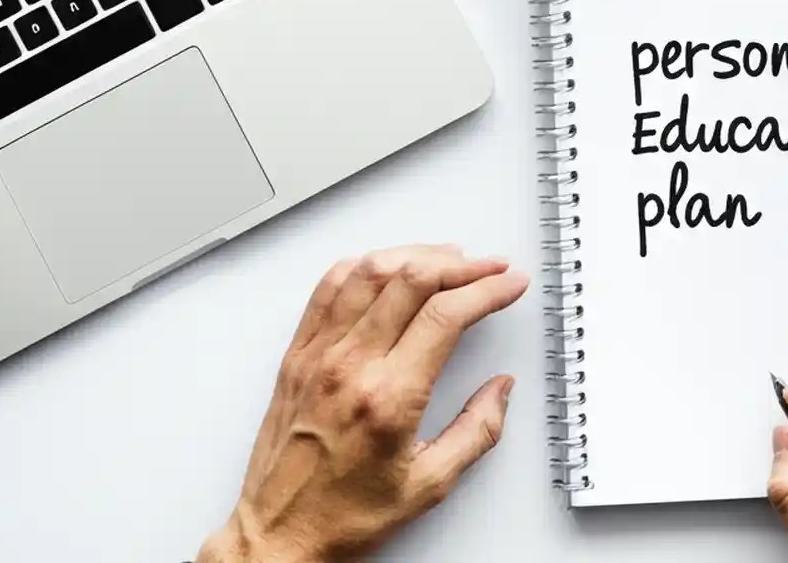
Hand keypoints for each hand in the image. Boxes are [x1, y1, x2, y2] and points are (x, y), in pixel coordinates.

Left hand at [197, 245, 529, 562]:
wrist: (278, 533)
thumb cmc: (343, 515)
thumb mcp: (429, 485)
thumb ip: (476, 432)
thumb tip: (501, 391)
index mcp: (389, 398)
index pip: (446, 316)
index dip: (487, 290)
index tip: (509, 284)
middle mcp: (350, 367)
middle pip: (411, 281)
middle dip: (461, 265)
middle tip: (488, 267)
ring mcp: (318, 356)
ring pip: (368, 273)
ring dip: (414, 255)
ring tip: (445, 258)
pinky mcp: (296, 356)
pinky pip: (327, 289)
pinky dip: (362, 265)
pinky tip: (383, 266)